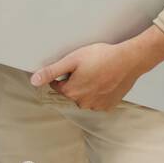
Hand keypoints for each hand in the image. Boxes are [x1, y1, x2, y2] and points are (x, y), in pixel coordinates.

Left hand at [32, 28, 163, 110]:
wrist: (129, 60)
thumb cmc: (102, 57)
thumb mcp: (73, 59)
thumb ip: (52, 71)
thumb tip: (34, 80)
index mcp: (71, 92)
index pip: (58, 85)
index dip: (65, 73)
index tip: (75, 65)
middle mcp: (83, 103)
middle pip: (72, 92)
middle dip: (77, 81)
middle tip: (89, 67)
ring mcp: (97, 106)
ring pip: (86, 97)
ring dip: (89, 87)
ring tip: (99, 72)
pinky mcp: (109, 105)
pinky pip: (99, 100)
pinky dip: (101, 92)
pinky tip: (106, 80)